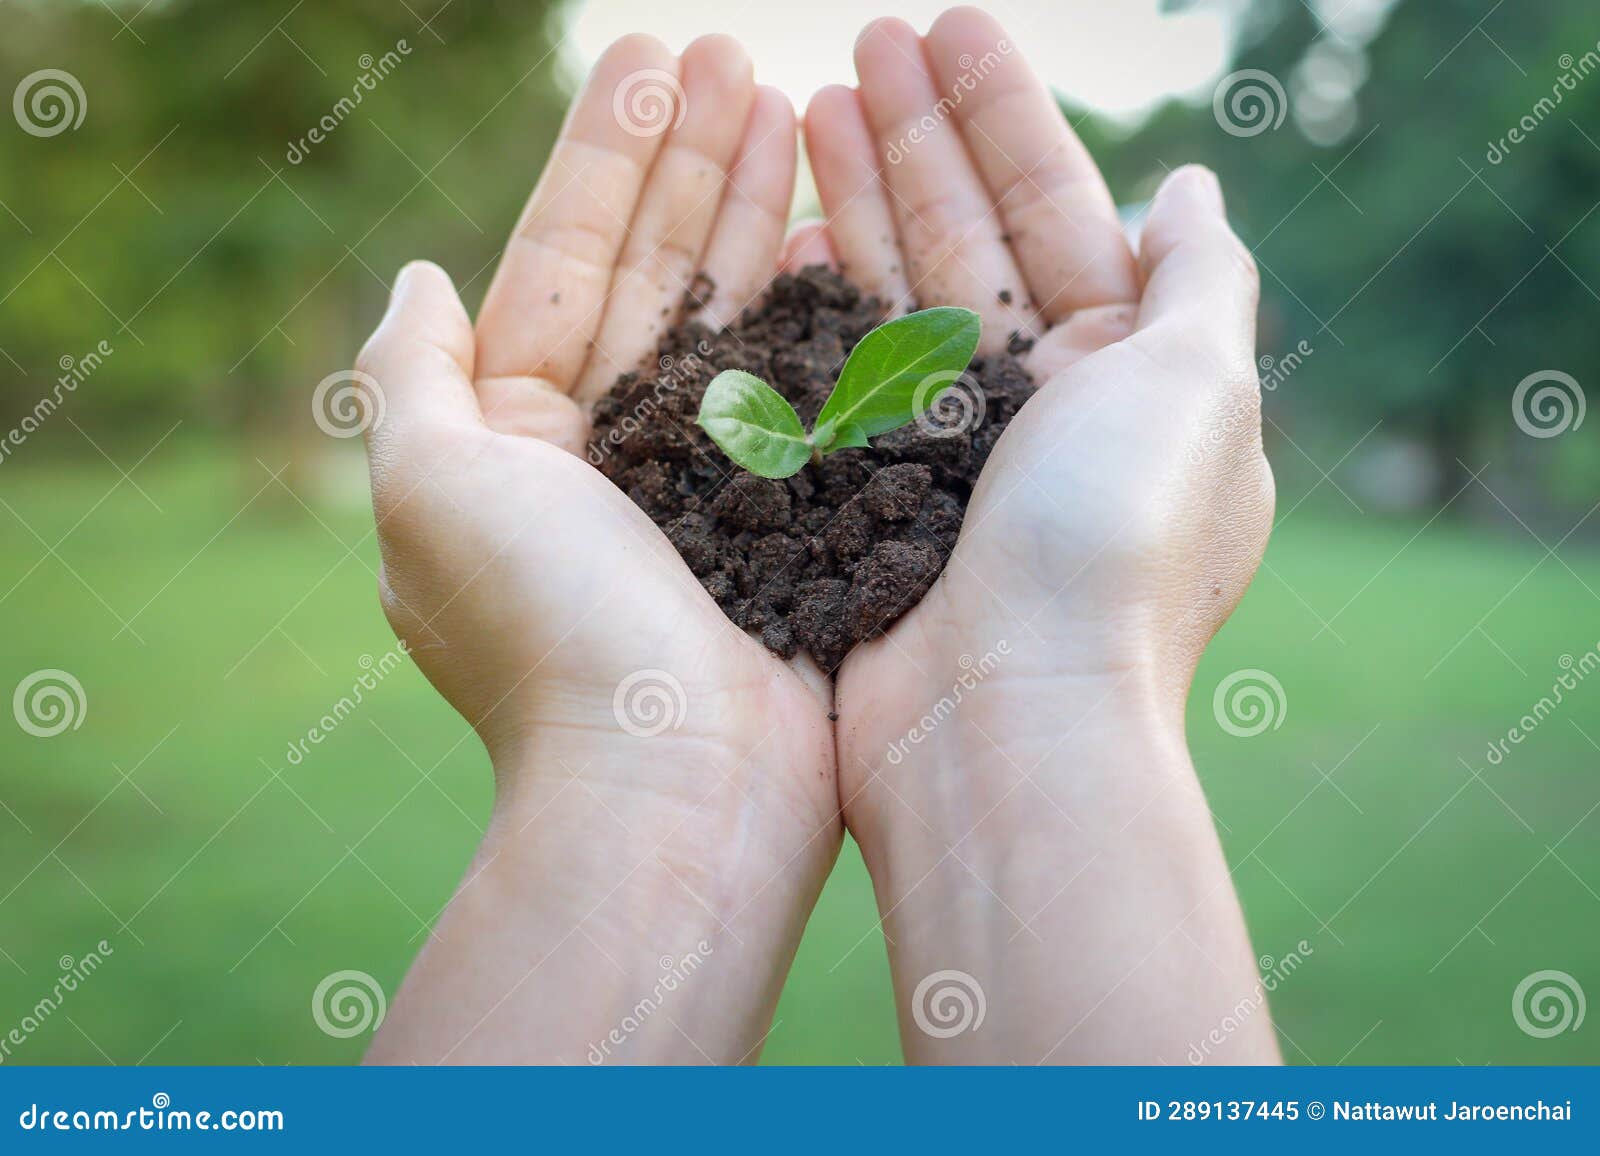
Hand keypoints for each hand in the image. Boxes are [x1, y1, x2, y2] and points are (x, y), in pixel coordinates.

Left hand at [359, 35, 839, 1064]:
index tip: (653, 56)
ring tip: (797, 100)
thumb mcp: (428, 489)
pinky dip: (825, 308)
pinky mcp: (794, 516)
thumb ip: (411, 372)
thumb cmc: (548, 638)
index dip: (608, 157)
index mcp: (521, 439)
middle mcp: (617, 454)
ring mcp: (713, 485)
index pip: (563, 263)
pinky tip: (844, 223)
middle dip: (692, 160)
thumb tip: (417, 276)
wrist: (682, 789)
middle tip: (737, 51)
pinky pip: (810, 391)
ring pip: (739, 318)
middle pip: (656, 273)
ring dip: (760, 207)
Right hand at [802, 9, 1276, 1061]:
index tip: (943, 26)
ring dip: (857, 195)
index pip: (1057, 212)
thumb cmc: (1109, 550)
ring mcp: (940, 459)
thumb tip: (1191, 187)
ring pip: (891, 298)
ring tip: (803, 96)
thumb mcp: (1197, 390)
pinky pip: (832, 379)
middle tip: (858, 42)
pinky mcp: (864, 502)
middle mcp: (1032, 411)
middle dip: (918, 136)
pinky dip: (809, 302)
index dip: (1002, 115)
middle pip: (967, 239)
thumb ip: (1199, 279)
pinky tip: (779, 223)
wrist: (1004, 727)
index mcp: (1120, 374)